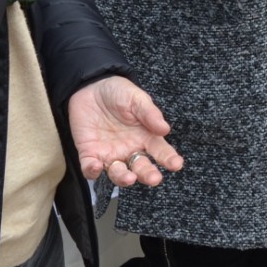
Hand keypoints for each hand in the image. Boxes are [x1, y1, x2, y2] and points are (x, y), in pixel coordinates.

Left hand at [68, 75, 183, 187]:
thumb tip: (165, 129)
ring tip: (129, 178)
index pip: (160, 151)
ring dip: (123, 178)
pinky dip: (93, 171)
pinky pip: (90, 168)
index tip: (176, 164)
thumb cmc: (118, 92)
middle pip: (141, 167)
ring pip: (118, 173)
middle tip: (154, 179)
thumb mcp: (136, 98)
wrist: (91, 87)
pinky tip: (97, 167)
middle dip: (148, 175)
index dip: (169, 159)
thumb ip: (149, 113)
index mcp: (145, 136)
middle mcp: (130, 150)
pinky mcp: (89, 154)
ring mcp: (110, 154)